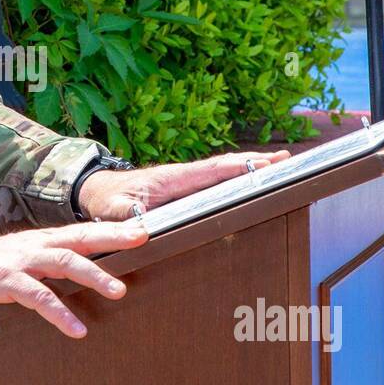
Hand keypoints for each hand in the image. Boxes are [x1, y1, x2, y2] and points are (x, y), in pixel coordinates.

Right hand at [0, 219, 149, 338]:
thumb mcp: (21, 263)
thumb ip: (48, 266)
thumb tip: (81, 275)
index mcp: (41, 240)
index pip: (82, 231)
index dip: (112, 228)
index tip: (143, 228)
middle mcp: (34, 245)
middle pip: (79, 238)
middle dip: (112, 238)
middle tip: (142, 241)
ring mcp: (19, 261)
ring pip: (62, 262)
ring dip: (93, 275)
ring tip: (119, 291)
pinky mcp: (3, 280)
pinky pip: (37, 296)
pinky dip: (59, 312)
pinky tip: (77, 329)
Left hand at [77, 150, 292, 221]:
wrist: (96, 191)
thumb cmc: (105, 200)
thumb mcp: (111, 210)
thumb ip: (125, 215)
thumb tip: (142, 224)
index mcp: (172, 178)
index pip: (212, 170)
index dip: (240, 168)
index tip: (266, 164)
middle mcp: (183, 176)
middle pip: (226, 166)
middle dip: (256, 162)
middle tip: (287, 160)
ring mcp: (185, 182)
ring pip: (223, 173)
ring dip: (250, 169)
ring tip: (281, 167)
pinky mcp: (184, 189)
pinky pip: (214, 182)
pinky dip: (236, 179)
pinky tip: (252, 184)